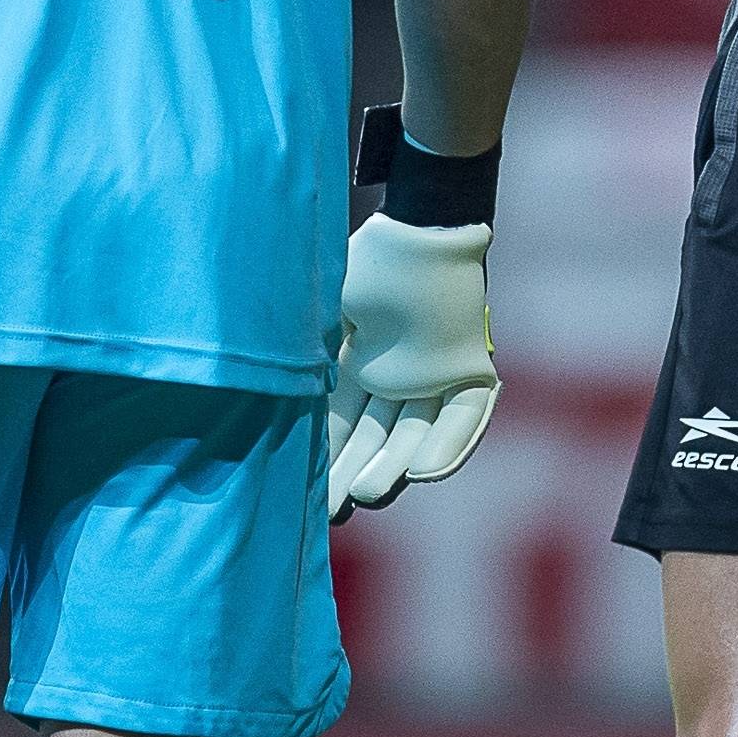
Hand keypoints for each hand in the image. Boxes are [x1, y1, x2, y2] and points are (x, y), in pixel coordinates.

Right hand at [325, 215, 498, 521]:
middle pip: (373, 436)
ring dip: (394, 465)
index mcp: (356, 362)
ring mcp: (432, 374)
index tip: (306, 491)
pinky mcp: (469, 366)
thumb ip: (304, 352)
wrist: (419, 226)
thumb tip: (268, 393)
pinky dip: (450, 444)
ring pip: (413, 431)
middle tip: (333, 510)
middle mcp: (393, 376)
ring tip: (370, 495)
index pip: (337, 420)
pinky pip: (465, 415)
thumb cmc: (366, 262)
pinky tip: (422, 471)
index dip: (323, 456)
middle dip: (352, 473)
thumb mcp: (322, 310)